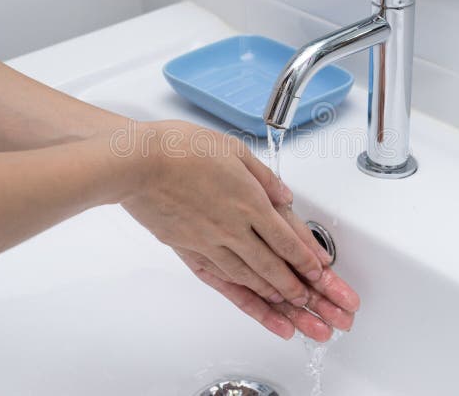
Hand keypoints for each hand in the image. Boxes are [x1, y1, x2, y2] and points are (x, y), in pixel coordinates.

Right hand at [117, 120, 359, 339]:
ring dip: (273, 296)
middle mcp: (233, 228)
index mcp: (250, 201)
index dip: (306, 258)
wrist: (138, 164)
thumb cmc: (181, 149)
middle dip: (297, 287)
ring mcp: (210, 243)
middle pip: (273, 265)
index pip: (287, 238)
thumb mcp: (233, 150)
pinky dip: (241, 295)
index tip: (320, 271)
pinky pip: (221, 280)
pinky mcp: (188, 250)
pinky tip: (252, 302)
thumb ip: (263, 176)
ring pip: (249, 278)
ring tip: (292, 310)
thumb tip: (283, 193)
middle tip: (313, 302)